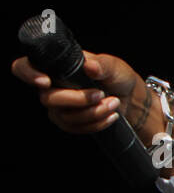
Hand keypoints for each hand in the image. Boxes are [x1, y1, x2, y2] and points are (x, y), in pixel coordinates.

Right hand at [11, 50, 140, 133]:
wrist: (130, 97)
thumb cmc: (118, 76)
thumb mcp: (114, 66)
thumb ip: (102, 65)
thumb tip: (89, 66)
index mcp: (56, 66)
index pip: (24, 67)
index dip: (28, 74)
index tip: (46, 82)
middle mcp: (52, 86)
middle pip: (48, 99)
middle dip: (77, 100)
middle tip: (101, 94)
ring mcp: (58, 106)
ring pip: (64, 116)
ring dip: (93, 113)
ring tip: (113, 103)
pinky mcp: (69, 121)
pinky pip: (75, 128)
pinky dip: (96, 123)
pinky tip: (111, 115)